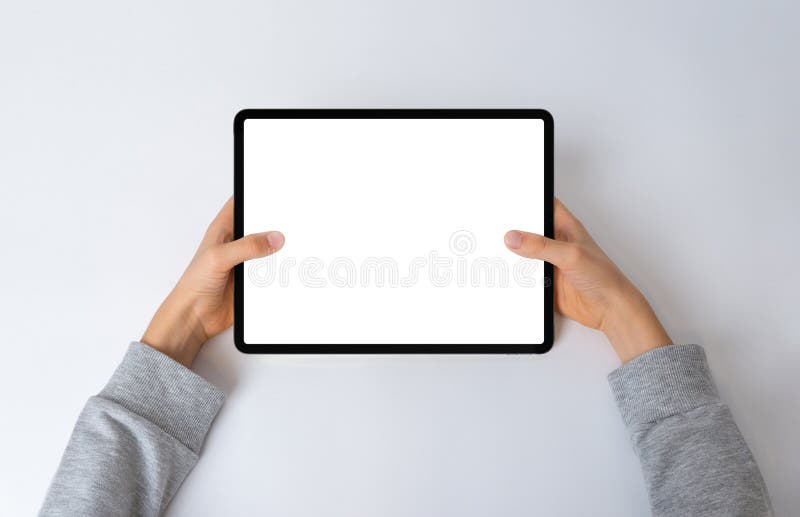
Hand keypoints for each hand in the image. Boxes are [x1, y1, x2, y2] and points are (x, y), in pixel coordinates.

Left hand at [142, 198, 283, 366]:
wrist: (194, 317)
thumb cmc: (194, 284)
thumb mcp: (218, 257)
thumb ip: (247, 246)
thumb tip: (274, 238)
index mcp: (225, 229)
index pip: (243, 204)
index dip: (258, 195)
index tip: (277, 192)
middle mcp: (238, 243)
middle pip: (263, 226)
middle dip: (277, 224)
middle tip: (293, 222)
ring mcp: (247, 262)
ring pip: (271, 250)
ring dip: (281, 251)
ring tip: (296, 246)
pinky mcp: (255, 281)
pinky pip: (273, 273)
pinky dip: (282, 272)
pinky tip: (289, 270)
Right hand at [504, 199, 670, 362]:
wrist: (608, 309)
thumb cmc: (603, 277)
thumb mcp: (571, 255)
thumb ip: (541, 246)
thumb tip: (514, 238)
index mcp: (566, 227)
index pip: (543, 206)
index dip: (527, 201)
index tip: (508, 200)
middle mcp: (556, 242)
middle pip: (529, 230)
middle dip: (514, 230)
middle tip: (497, 230)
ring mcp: (550, 262)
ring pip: (524, 253)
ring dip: (514, 255)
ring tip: (498, 253)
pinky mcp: (545, 281)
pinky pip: (525, 275)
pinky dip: (516, 276)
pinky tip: (508, 275)